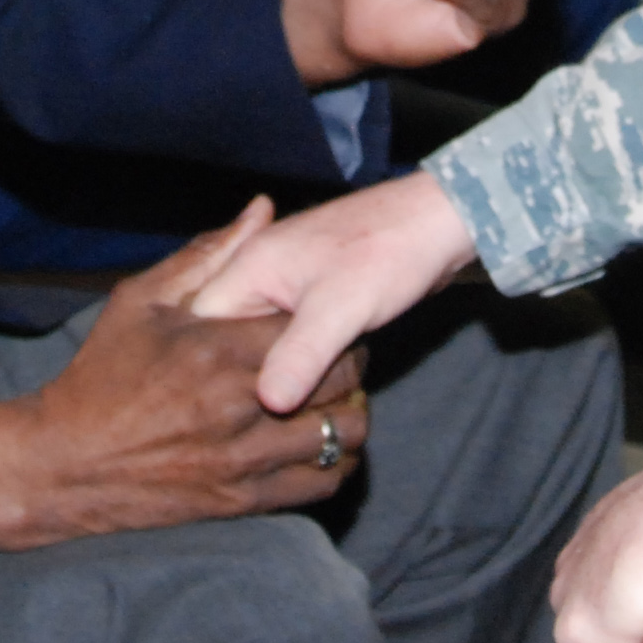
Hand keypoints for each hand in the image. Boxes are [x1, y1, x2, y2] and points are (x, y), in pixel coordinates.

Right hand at [0, 200, 368, 552]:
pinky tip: (323, 443)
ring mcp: (242, 460)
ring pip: (342, 437)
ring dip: (352, 415)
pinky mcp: (241, 501)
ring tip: (338, 400)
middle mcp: (237, 408)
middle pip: (340, 383)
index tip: (327, 316)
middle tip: (343, 355)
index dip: (332, 319)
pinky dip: (337, 461)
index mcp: (216, 351)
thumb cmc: (102, 373)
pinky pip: (321, 483)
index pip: (313, 329)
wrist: (64, 463)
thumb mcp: (141, 300)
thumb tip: (262, 210)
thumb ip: (207, 254)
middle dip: (352, 364)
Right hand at [188, 171, 476, 413]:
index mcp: (249, 266)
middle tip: (266, 419)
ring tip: (293, 415)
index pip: (202, 323)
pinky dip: (298, 367)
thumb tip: (269, 404)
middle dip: (244, 377)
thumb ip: (302, 353)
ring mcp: (284, 287)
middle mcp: (258, 275)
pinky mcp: (311, 301)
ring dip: (276, 376)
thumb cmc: (388, 251)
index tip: (221, 409)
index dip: (206, 365)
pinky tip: (312, 395)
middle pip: (227, 337)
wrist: (440, 223)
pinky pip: (288, 342)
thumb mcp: (342, 306)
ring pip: (259, 344)